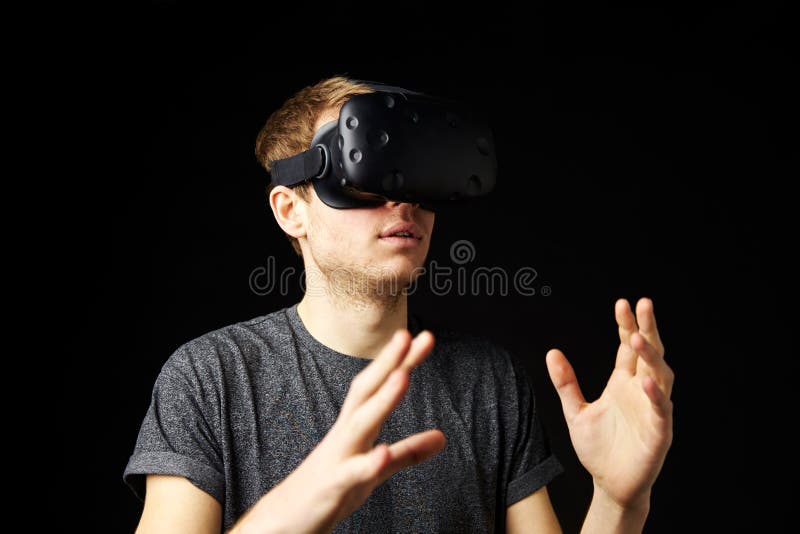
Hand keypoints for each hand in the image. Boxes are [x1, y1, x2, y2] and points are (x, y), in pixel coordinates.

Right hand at [232, 330, 445, 533]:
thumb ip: (408, 452)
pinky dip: (367, 463)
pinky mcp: (332, 486)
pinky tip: (382, 454)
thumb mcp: (376, 469)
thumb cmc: (331, 488)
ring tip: (402, 376)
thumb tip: (443, 437)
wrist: (285, 520)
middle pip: (366, 391)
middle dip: (387, 363)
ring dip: (381, 400)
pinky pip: (351, 473)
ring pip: (360, 424)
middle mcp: (345, 434)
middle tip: (407, 334)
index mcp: (356, 427)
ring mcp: (337, 458)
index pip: (378, 385)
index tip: (422, 337)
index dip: (400, 361)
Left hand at [546, 298, 673, 508]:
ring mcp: (653, 409)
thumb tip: (551, 352)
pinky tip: (646, 380)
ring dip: (651, 356)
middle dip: (647, 328)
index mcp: (623, 383)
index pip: (627, 347)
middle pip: (648, 353)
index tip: (622, 303)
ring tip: (638, 337)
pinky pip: (661, 409)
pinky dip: (656, 394)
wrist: (609, 485)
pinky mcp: (659, 432)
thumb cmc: (598, 448)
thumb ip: (566, 383)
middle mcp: (641, 391)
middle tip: (643, 303)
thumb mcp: (575, 411)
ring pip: (660, 375)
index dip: (626, 325)